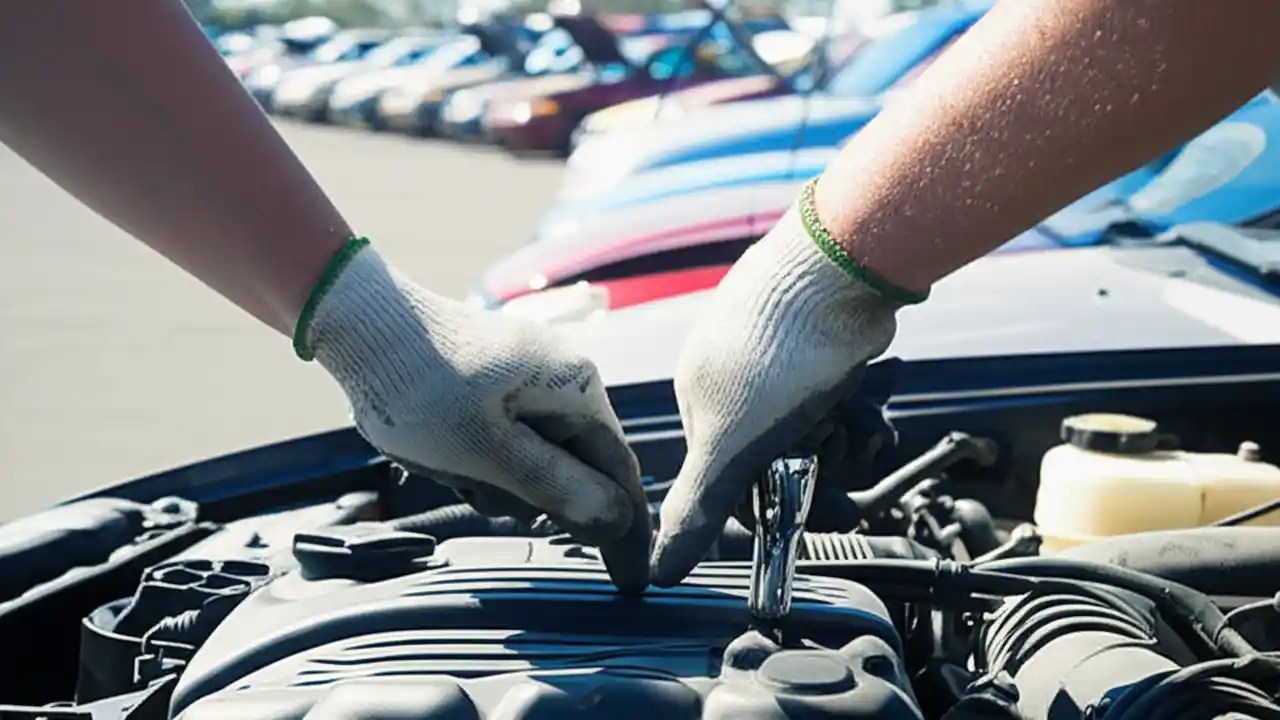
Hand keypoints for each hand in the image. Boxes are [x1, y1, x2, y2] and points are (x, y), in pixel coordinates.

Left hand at [301, 246, 649, 591]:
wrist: (361, 323)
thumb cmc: (420, 388)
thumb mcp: (486, 452)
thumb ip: (555, 486)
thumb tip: (616, 521)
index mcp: (576, 388)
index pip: (620, 472)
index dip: (626, 530)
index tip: (631, 580)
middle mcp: (565, 376)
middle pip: (578, 466)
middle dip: (534, 495)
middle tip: (476, 489)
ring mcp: (533, 375)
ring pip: (540, 457)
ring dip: (500, 479)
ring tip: (450, 465)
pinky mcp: (501, 378)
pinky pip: (512, 437)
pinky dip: (486, 460)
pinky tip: (447, 453)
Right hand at [650, 206, 901, 585]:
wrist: (837, 270)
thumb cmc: (776, 353)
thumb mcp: (732, 443)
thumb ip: (700, 507)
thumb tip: (659, 572)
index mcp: (697, 395)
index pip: (725, 476)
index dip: (764, 495)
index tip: (795, 492)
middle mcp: (732, 375)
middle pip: (775, 452)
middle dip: (812, 461)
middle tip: (835, 445)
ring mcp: (777, 354)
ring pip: (812, 426)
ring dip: (842, 437)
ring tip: (856, 421)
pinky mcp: (818, 337)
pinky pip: (836, 392)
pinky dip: (857, 406)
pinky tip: (867, 402)